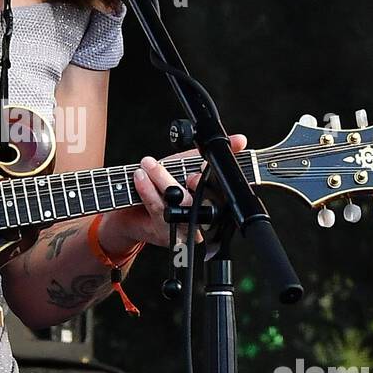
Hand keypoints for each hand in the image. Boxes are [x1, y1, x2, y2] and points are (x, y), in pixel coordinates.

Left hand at [97, 138, 248, 256]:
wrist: (132, 214)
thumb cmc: (161, 187)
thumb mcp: (185, 165)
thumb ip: (207, 153)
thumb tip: (241, 139)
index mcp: (210, 200)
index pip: (216, 188)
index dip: (208, 178)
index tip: (195, 170)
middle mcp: (199, 218)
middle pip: (192, 199)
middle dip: (174, 180)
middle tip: (155, 163)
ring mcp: (183, 228)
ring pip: (174, 204)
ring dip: (158, 180)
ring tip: (146, 165)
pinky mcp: (164, 234)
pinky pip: (158, 209)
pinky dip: (147, 191)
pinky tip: (139, 178)